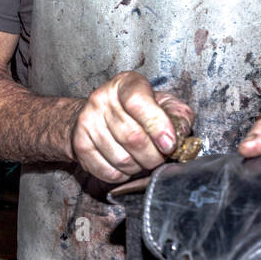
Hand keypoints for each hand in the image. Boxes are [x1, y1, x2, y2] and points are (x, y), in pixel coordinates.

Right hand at [70, 72, 194, 182]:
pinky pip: (108, 172)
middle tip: (160, 157)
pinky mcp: (79, 144)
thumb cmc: (136, 111)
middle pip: (132, 137)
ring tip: (142, 160)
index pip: (138, 103)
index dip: (157, 127)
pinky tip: (127, 165)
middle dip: (153, 156)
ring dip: (139, 167)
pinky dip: (123, 176)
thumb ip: (178, 114)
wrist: (96, 116)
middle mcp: (102, 99)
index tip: (169, 145)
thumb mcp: (162, 103)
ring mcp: (87, 122)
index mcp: (126, 84)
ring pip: (122, 159)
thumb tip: (181, 134)